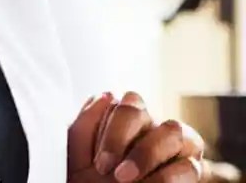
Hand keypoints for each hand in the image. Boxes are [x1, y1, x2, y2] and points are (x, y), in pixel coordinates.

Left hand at [68, 91, 205, 181]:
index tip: (100, 164)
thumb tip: (108, 95)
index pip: (123, 102)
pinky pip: (189, 166)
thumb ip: (85, 124)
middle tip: (109, 171)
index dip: (112, 132)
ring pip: (176, 131)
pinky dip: (167, 178)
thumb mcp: (78, 155)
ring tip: (124, 178)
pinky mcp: (190, 169)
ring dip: (147, 155)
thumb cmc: (87, 179)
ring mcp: (174, 146)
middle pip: (140, 110)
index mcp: (122, 117)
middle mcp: (150, 126)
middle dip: (123, 141)